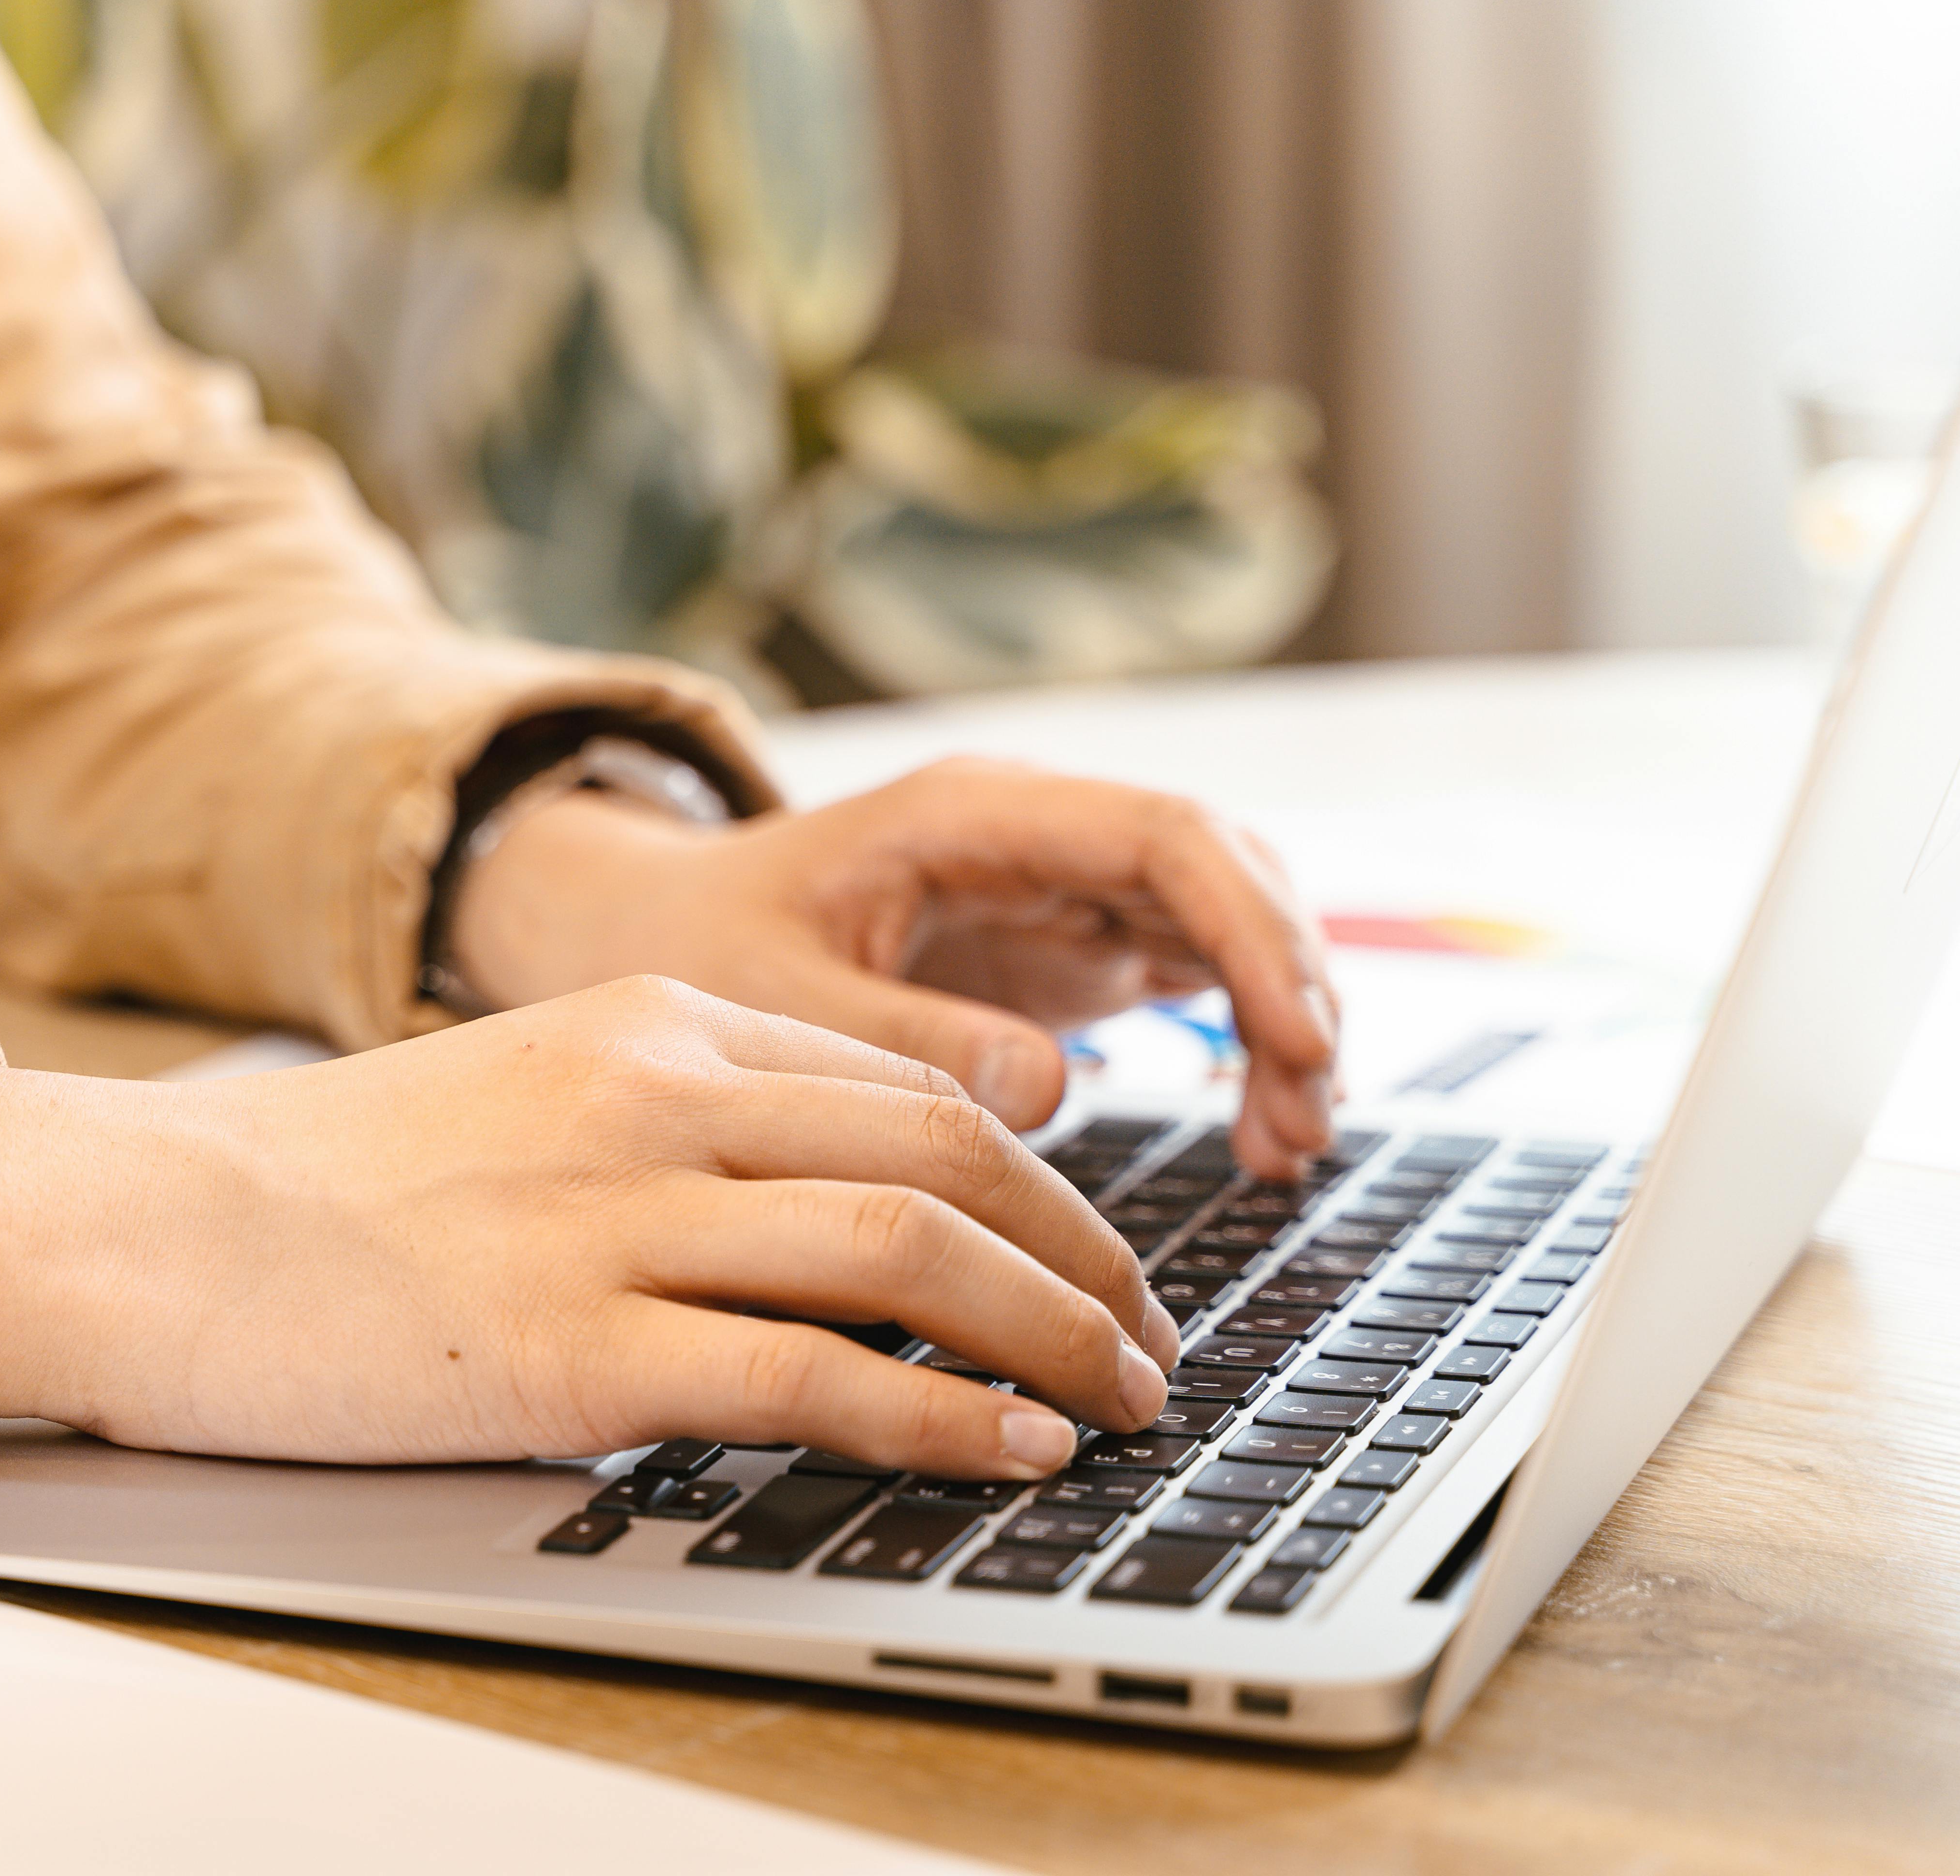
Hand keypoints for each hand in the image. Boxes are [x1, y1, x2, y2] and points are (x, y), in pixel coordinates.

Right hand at [0, 978, 1178, 1475]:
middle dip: (1085, 1254)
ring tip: (1119, 1398)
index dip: (1041, 1178)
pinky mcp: (569, 1348)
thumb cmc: (329, 1187)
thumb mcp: (528, 1105)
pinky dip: (936, 1413)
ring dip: (1049, 1332)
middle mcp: (654, 1098)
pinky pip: (809, 1372)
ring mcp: (613, 1219)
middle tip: (1149, 1335)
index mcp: (652, 1027)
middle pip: (946, 1153)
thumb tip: (830, 1212)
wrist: (151, 1228)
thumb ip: (678, 1135)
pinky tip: (1007, 1447)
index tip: (1092, 1254)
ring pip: (907, 1250)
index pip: (909, 1084)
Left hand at [449, 758, 1339, 1176]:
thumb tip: (1051, 1089)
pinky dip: (1241, 1052)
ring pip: (1225, 927)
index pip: (1164, 836)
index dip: (1251, 929)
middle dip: (1288, 984)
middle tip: (1310, 1113)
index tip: (1296, 1036)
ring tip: (1289, 1147)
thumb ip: (907, 1039)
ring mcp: (1060, 887)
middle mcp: (1035, 834)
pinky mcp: (1066, 950)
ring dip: (1279, 1026)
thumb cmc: (698, 943)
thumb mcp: (777, 995)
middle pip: (1224, 873)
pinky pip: (1193, 979)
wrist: (649, 930)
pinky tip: (1257, 1140)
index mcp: (971, 812)